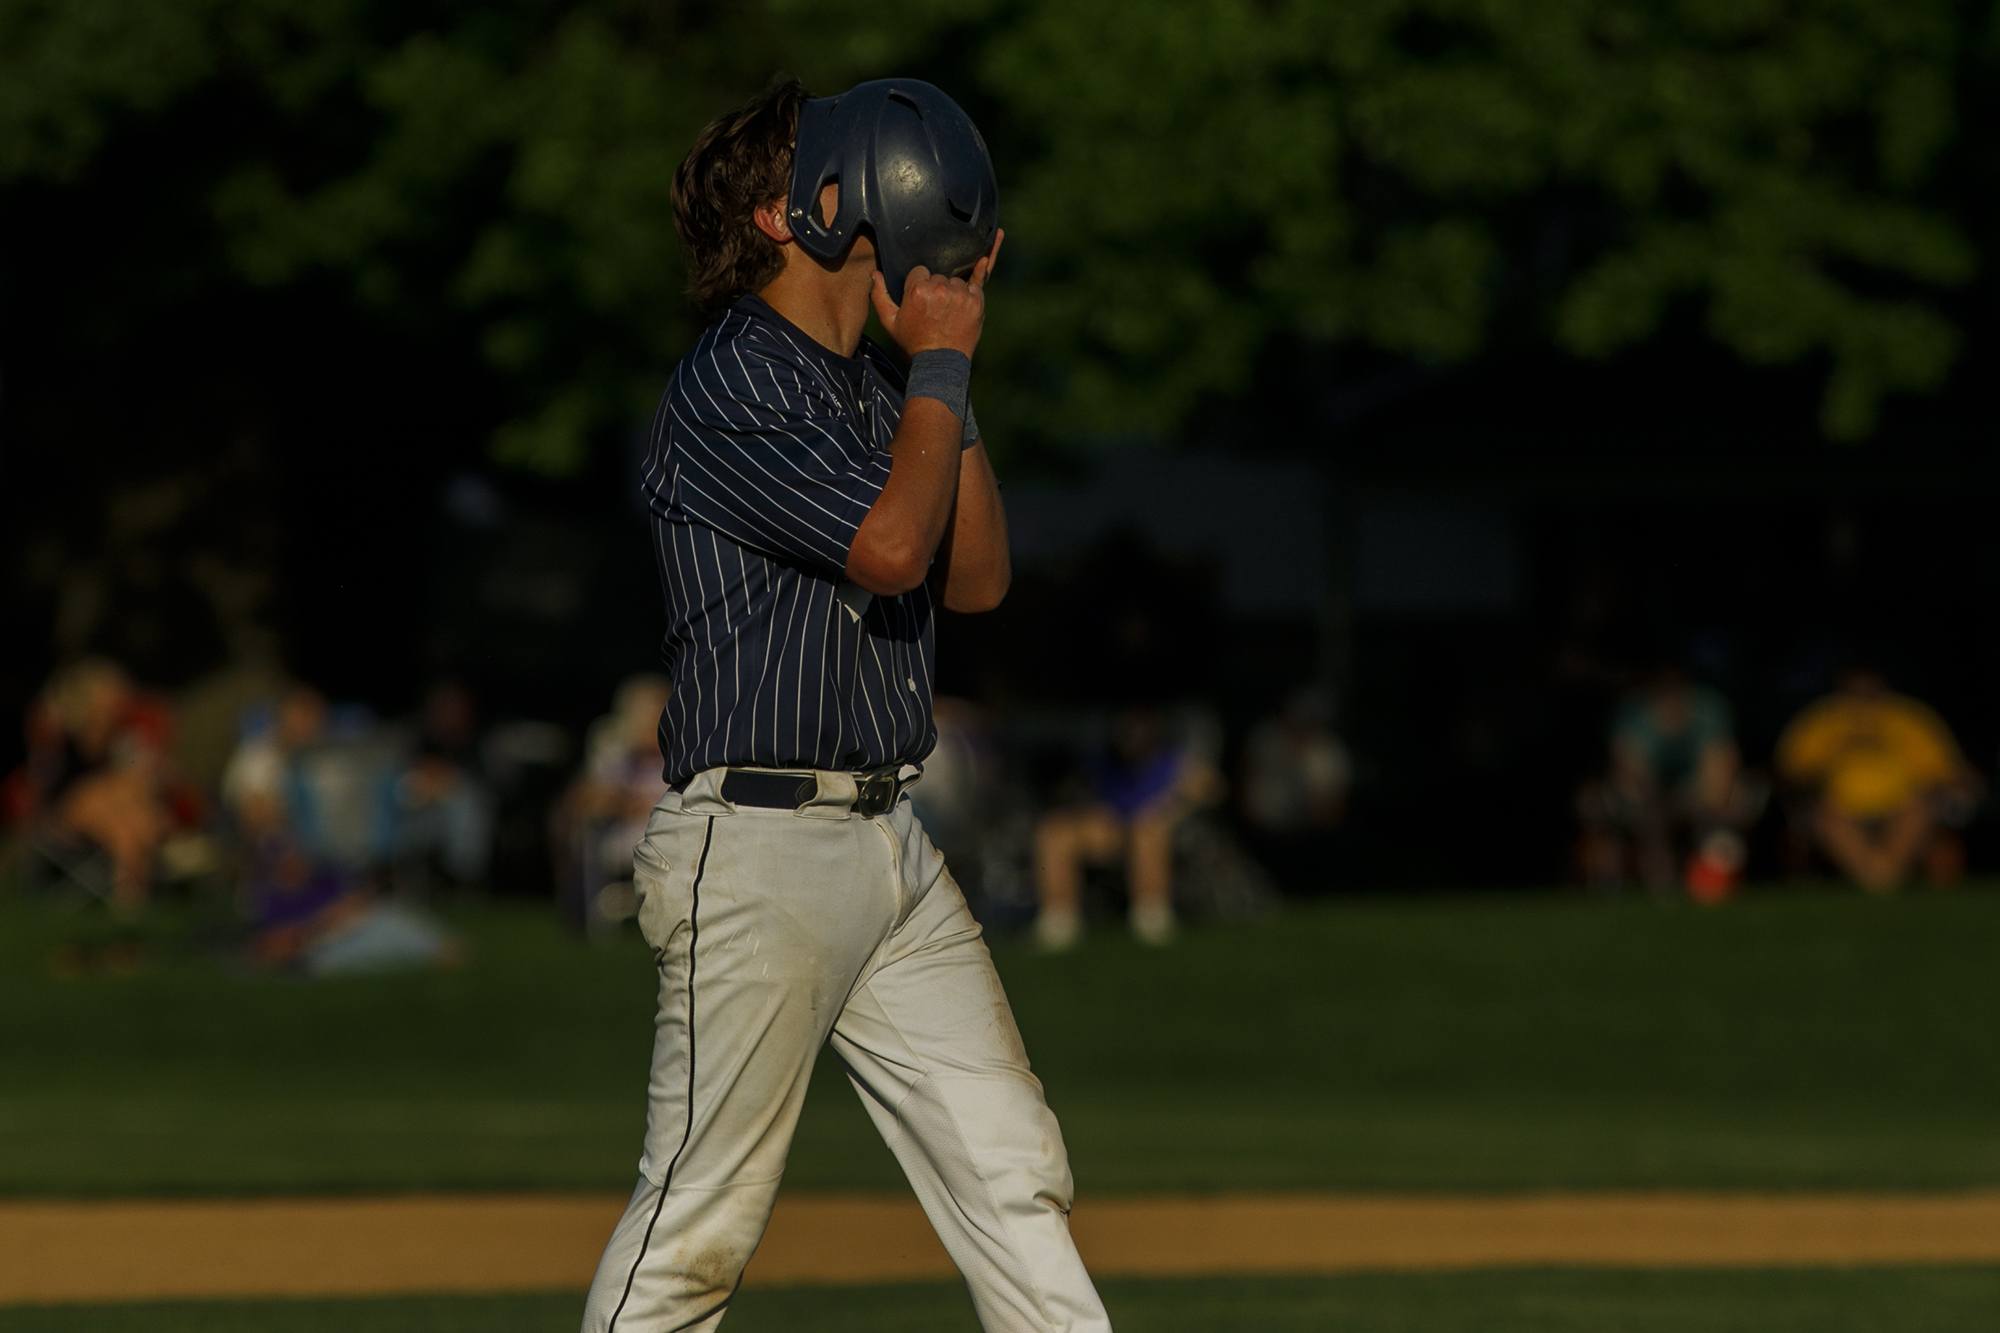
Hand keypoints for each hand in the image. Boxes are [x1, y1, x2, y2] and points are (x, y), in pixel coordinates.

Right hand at [871, 229, 1004, 357]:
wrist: (940, 363)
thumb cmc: (913, 343)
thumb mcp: (890, 322)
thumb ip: (880, 295)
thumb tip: (874, 274)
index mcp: (918, 290)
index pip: (920, 271)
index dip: (920, 285)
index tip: (922, 299)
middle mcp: (940, 288)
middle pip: (940, 276)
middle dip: (937, 288)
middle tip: (936, 309)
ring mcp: (960, 295)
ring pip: (957, 281)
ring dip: (954, 292)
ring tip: (949, 312)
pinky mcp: (976, 302)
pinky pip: (975, 286)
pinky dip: (971, 294)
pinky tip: (965, 304)